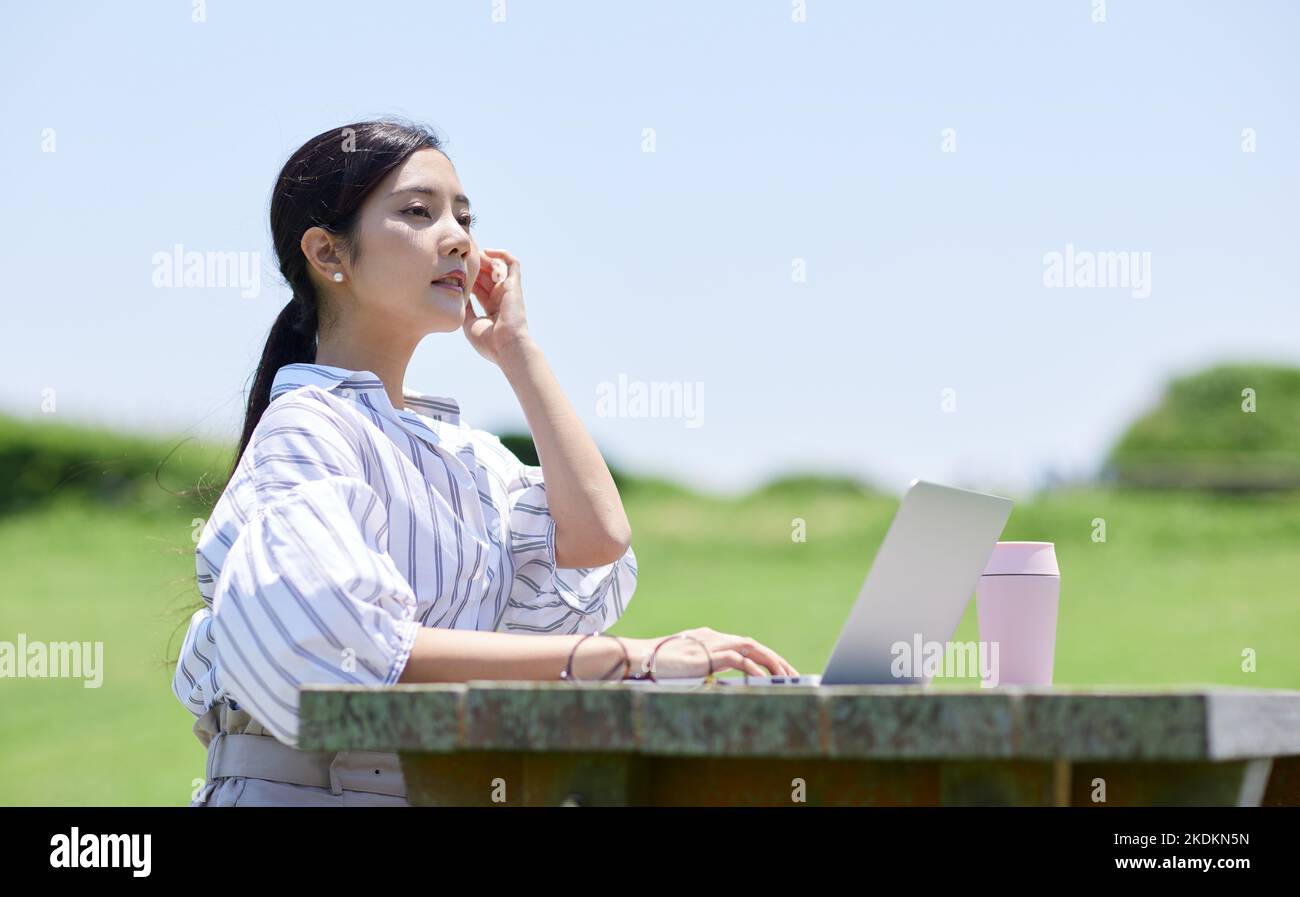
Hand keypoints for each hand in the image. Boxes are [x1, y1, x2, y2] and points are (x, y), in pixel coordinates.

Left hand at [463, 246, 531, 366]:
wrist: (507, 347)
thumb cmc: (489, 341)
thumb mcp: (469, 323)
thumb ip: (465, 307)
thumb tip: (458, 293)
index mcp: (491, 309)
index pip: (478, 288)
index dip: (468, 278)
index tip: (454, 272)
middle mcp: (501, 298)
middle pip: (486, 276)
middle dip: (474, 266)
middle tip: (460, 259)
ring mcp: (508, 291)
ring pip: (496, 266)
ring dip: (484, 259)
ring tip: (471, 256)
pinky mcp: (514, 285)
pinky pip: (512, 263)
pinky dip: (502, 253)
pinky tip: (487, 251)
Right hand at [628, 627, 799, 678]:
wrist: (640, 658)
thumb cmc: (658, 665)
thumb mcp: (687, 666)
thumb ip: (704, 668)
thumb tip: (717, 680)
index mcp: (710, 638)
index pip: (745, 645)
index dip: (765, 657)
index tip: (780, 670)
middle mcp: (714, 637)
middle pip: (754, 645)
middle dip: (776, 659)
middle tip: (793, 674)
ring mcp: (711, 644)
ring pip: (751, 648)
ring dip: (771, 662)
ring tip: (786, 676)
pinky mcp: (706, 654)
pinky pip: (737, 659)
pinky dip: (752, 668)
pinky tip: (763, 678)